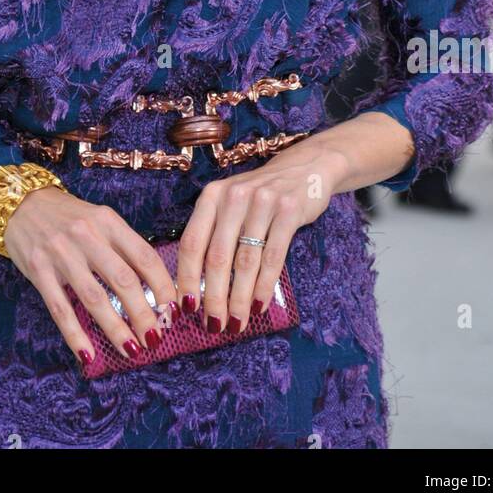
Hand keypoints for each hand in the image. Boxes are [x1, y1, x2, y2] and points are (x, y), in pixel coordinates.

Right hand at [2, 186, 180, 367]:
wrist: (20, 204)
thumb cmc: (68, 217)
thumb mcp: (99, 219)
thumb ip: (121, 247)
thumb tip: (152, 286)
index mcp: (108, 221)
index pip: (144, 256)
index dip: (162, 286)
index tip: (172, 310)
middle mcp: (87, 235)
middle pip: (123, 280)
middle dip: (144, 314)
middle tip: (156, 338)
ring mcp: (61, 253)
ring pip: (94, 298)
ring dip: (116, 329)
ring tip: (132, 350)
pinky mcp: (38, 271)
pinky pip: (60, 309)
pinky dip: (76, 335)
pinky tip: (88, 355)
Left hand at [174, 140, 346, 336]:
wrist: (305, 168)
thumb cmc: (260, 195)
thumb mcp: (232, 204)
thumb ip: (215, 234)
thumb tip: (199, 287)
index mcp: (212, 196)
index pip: (192, 242)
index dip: (187, 277)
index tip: (186, 307)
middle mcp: (233, 196)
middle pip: (217, 256)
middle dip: (213, 296)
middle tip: (213, 324)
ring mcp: (262, 202)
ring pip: (245, 261)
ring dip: (239, 297)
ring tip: (236, 321)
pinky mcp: (289, 211)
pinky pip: (273, 257)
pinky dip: (265, 285)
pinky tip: (259, 305)